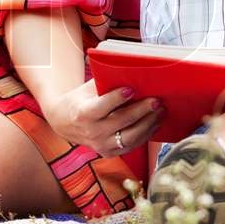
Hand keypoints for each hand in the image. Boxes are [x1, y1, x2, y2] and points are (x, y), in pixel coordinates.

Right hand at [42, 78, 164, 156]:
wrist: (64, 123)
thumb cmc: (80, 100)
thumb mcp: (87, 89)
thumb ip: (106, 82)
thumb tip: (131, 70)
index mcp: (83, 113)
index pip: (102, 106)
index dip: (117, 98)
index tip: (131, 89)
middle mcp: (92, 132)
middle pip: (121, 122)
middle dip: (141, 111)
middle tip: (156, 100)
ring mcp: (100, 145)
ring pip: (130, 137)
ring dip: (148, 124)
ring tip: (160, 111)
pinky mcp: (108, 153)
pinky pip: (131, 146)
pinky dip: (145, 135)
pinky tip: (155, 123)